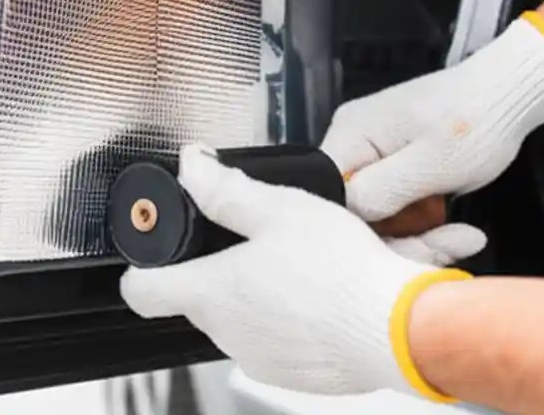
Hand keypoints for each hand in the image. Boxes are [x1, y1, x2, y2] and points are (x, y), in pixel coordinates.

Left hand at [121, 145, 478, 396]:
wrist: (401, 330)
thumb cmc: (342, 273)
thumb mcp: (280, 208)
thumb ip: (225, 188)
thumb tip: (191, 166)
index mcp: (210, 292)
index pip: (141, 291)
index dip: (142, 269)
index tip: (152, 257)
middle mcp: (227, 334)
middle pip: (203, 297)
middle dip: (227, 269)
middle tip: (264, 243)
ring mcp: (261, 359)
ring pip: (247, 318)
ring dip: (266, 294)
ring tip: (306, 268)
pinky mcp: (298, 376)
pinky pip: (284, 341)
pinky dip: (298, 320)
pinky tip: (327, 296)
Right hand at [321, 17, 543, 222]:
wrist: (509, 92)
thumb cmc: (477, 121)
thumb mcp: (431, 165)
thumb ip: (381, 190)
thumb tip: (346, 214)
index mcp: (351, 133)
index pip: (326, 193)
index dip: (354, 225)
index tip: (395, 243)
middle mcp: (351, 139)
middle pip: (349, 205)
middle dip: (393, 235)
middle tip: (440, 245)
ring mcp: (371, 150)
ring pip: (371, 209)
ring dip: (411, 231)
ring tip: (455, 236)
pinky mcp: (390, 160)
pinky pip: (389, 200)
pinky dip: (416, 218)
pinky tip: (445, 223)